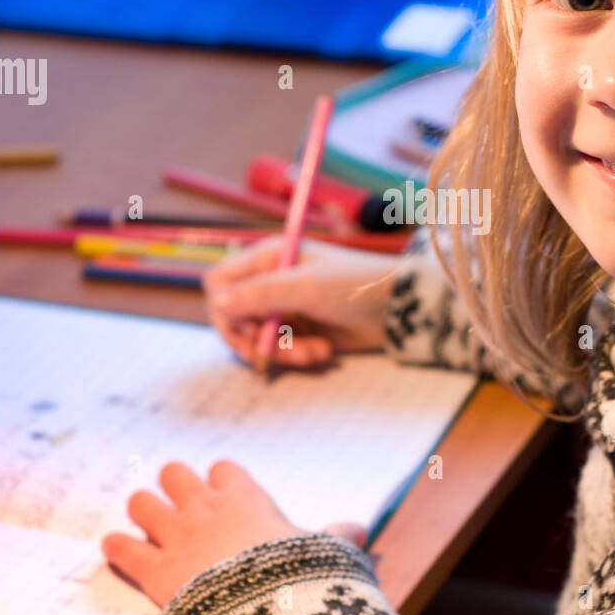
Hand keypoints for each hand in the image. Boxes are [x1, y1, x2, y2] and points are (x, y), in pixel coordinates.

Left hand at [101, 460, 366, 607]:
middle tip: (179, 501)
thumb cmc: (298, 575)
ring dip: (142, 510)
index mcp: (246, 499)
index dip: (221, 479)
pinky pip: (120, 547)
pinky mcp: (152, 569)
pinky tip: (116, 548)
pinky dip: (115, 547)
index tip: (224, 490)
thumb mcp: (324, 552)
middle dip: (173, 484)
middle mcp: (205, 508)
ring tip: (146, 521)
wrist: (265, 612)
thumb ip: (337, 536)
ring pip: (141, 502)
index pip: (224, 469)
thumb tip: (361, 530)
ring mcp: (175, 536)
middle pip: (175, 473)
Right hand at [202, 236, 400, 367]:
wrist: (397, 309)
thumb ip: (261, 294)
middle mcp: (268, 282)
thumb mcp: (307, 287)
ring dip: (281, 351)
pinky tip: (324, 352)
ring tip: (314, 353)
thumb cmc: (354, 285)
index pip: (219, 283)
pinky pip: (278, 351)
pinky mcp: (297, 331)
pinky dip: (297, 356)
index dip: (225, 308)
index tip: (248, 325)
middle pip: (231, 317)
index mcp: (266, 258)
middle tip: (275, 351)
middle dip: (253, 339)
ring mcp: (282, 308)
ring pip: (255, 340)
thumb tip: (218, 302)